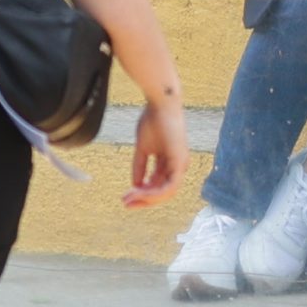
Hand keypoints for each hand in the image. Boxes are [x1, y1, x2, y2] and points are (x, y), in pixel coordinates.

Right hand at [122, 91, 188, 205]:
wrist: (160, 103)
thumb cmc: (152, 120)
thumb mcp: (143, 148)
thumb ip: (140, 166)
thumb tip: (135, 185)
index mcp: (170, 162)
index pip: (158, 185)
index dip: (142, 193)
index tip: (126, 197)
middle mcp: (178, 165)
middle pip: (163, 191)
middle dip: (144, 199)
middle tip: (126, 204)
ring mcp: (181, 164)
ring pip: (166, 192)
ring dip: (147, 198)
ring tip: (129, 198)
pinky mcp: (180, 162)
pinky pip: (170, 186)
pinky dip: (155, 192)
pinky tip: (140, 192)